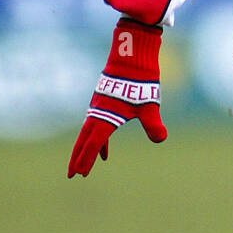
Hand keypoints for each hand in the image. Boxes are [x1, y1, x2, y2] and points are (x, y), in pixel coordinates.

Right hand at [68, 18, 166, 177]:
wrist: (131, 57)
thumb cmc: (140, 81)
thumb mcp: (149, 105)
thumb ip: (153, 124)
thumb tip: (161, 139)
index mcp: (106, 117)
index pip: (94, 144)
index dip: (87, 160)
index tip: (81, 174)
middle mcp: (98, 113)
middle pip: (83, 141)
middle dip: (78, 159)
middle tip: (71, 175)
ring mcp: (99, 108)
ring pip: (88, 134)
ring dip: (85, 150)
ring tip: (84, 167)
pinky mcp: (103, 104)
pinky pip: (96, 126)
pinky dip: (98, 140)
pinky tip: (106, 151)